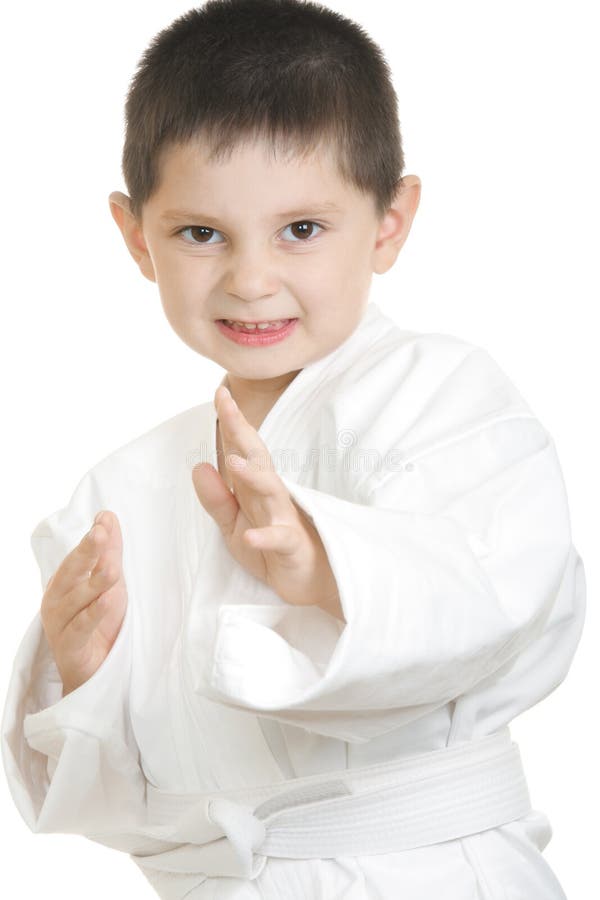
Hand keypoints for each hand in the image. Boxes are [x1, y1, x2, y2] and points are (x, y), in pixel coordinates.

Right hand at [40, 511, 127, 696]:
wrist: (96, 670)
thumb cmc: (100, 623)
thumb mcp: (109, 583)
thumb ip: (109, 551)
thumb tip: (107, 516)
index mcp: (64, 582)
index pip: (78, 557)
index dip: (91, 540)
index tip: (105, 520)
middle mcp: (57, 600)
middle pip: (71, 573)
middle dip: (86, 553)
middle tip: (100, 533)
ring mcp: (60, 624)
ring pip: (77, 600)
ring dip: (95, 583)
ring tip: (112, 568)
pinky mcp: (70, 647)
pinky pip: (81, 627)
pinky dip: (94, 614)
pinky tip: (106, 601)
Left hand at [191, 386, 343, 620]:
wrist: (311, 582)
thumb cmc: (272, 549)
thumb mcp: (234, 526)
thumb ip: (216, 499)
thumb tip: (198, 466)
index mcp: (256, 489)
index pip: (242, 449)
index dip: (231, 422)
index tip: (220, 392)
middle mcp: (272, 496)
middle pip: (257, 458)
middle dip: (242, 431)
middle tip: (228, 403)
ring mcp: (285, 519)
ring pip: (271, 492)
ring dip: (253, 476)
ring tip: (233, 462)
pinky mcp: (292, 547)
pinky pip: (279, 539)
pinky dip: (265, 538)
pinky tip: (251, 536)